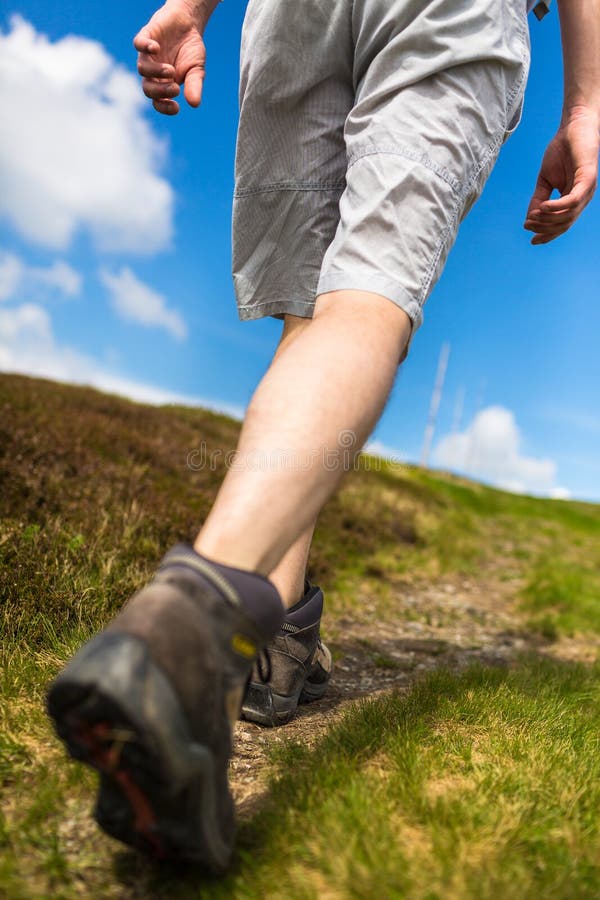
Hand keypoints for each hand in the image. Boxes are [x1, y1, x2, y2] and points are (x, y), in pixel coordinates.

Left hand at [134, 4, 205, 114]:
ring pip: (143, 69)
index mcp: (163, 84)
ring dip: (156, 72)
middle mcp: (152, 72)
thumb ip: (194, 86)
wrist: (188, 23)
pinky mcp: (145, 37)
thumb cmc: (190, 51)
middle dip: (160, 91)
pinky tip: (156, 48)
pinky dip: (145, 47)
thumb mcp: (196, 70)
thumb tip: (194, 104)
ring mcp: (147, 55)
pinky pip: (139, 44)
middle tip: (175, 88)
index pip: (157, 101)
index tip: (176, 107)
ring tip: (170, 70)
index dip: (164, 107)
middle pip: (147, 89)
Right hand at [524, 107, 598, 243]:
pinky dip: (557, 207)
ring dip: (548, 219)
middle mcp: (583, 198)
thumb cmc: (562, 150)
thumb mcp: (545, 180)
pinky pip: (572, 200)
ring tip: (532, 217)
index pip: (562, 224)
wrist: (574, 126)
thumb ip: (539, 198)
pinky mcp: (588, 178)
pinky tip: (543, 207)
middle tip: (527, 224)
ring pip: (568, 215)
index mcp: (574, 199)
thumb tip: (530, 217)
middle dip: (545, 228)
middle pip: (565, 223)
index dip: (548, 234)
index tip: (531, 240)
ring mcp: (587, 190)